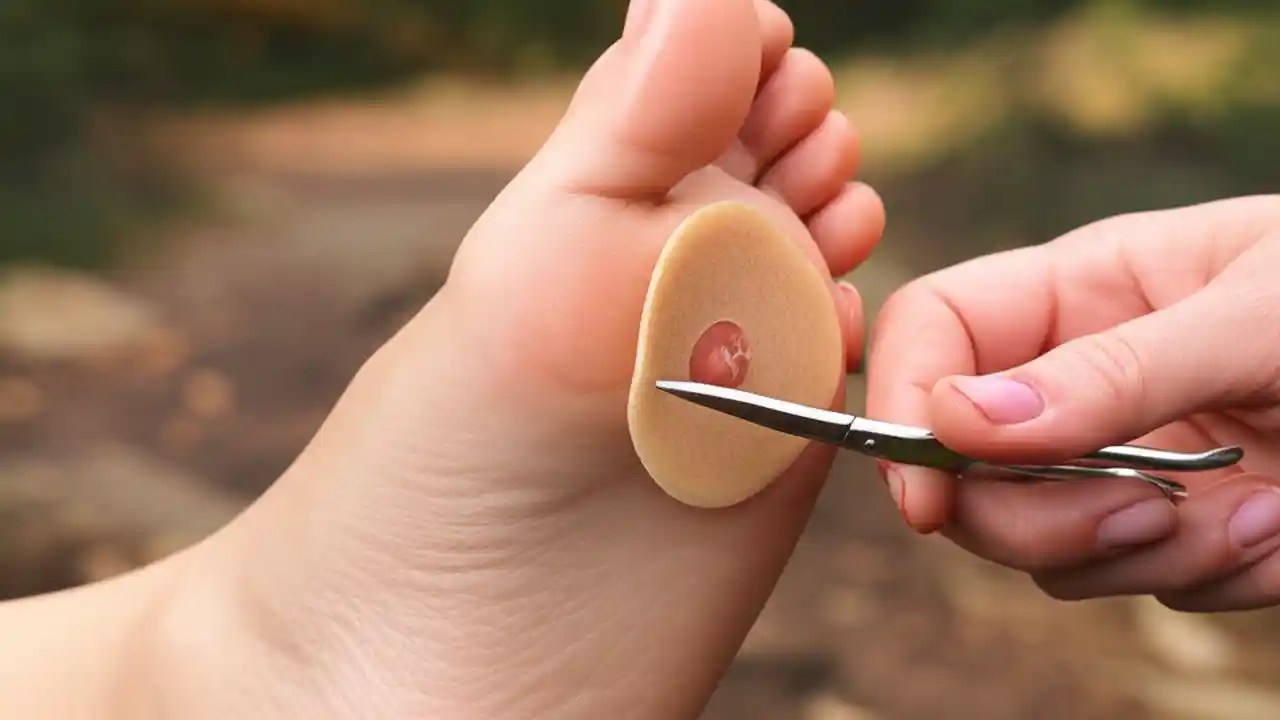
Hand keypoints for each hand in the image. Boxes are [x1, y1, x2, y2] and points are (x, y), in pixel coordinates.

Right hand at [868, 196, 1279, 611]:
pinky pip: (1128, 583)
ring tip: (1259, 510)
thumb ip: (1112, 369)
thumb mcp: (1258, 316)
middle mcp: (1075, 378)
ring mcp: (1116, 457)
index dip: (898, 404)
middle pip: (961, 464)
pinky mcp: (1169, 527)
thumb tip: (957, 419)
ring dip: (1142, 552)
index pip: (930, 332)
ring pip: (1035, 542)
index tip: (928, 494)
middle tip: (1136, 516)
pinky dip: (1207, 577)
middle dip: (1035, 513)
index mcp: (1078, 290)